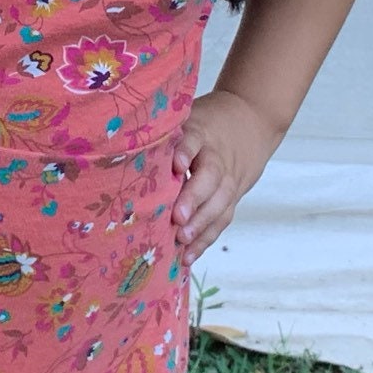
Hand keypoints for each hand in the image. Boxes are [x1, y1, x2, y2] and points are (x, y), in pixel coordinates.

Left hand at [170, 90, 286, 261]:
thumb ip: (165, 133)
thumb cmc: (205, 123)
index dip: (185, 151)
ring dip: (201, 224)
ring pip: (220, 202)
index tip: (175, 164)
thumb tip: (121, 147)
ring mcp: (229, 178)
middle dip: (194, 198)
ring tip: (182, 242)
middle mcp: (217, 157)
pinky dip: (206, 239)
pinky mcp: (233, 196)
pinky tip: (188, 255)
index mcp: (201, 133)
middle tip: (177, 218)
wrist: (251, 120)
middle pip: (211, 177)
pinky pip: (222, 219)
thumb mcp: (187, 116)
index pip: (194, 141)